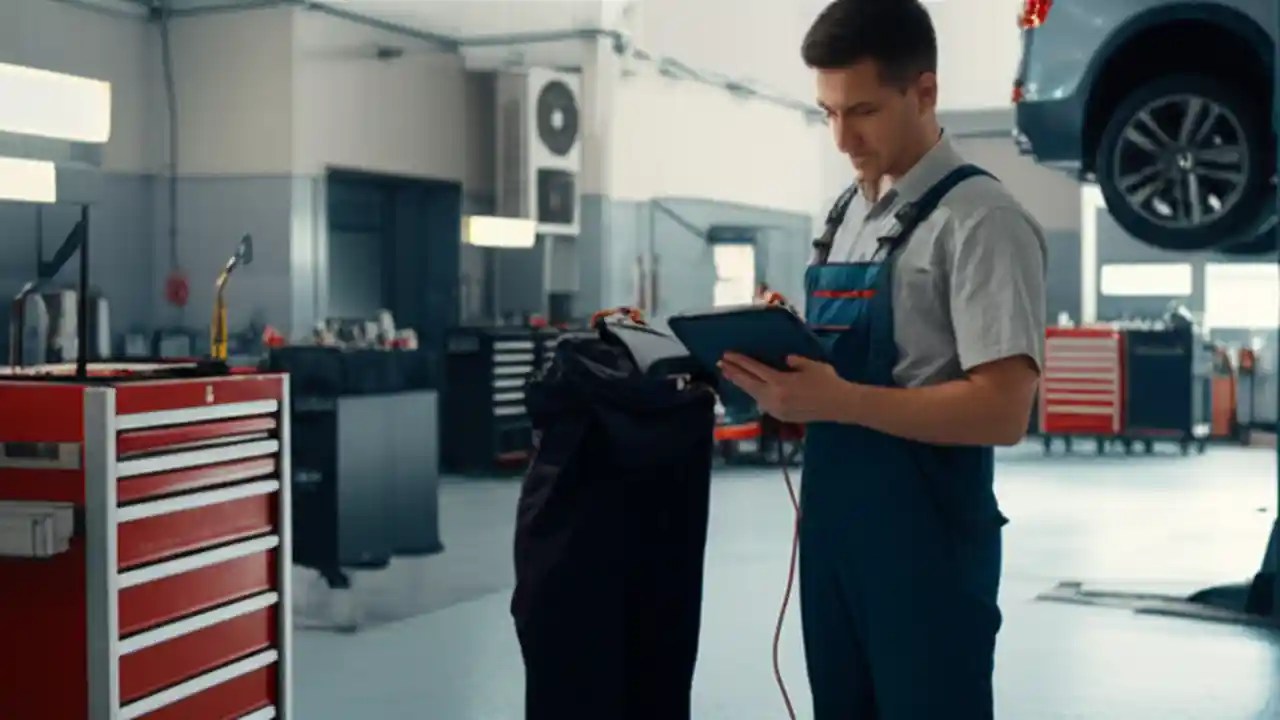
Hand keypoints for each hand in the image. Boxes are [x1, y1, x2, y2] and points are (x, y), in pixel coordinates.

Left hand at [718, 353, 847, 423]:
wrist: (840, 405)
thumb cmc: (827, 382)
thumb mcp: (810, 365)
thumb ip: (794, 361)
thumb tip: (784, 360)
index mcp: (780, 382)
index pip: (754, 369)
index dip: (740, 361)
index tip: (727, 355)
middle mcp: (773, 396)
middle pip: (748, 383)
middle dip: (733, 373)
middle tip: (721, 364)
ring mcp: (776, 408)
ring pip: (753, 394)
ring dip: (741, 384)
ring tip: (730, 375)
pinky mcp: (781, 416)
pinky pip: (762, 402)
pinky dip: (754, 393)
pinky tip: (750, 388)